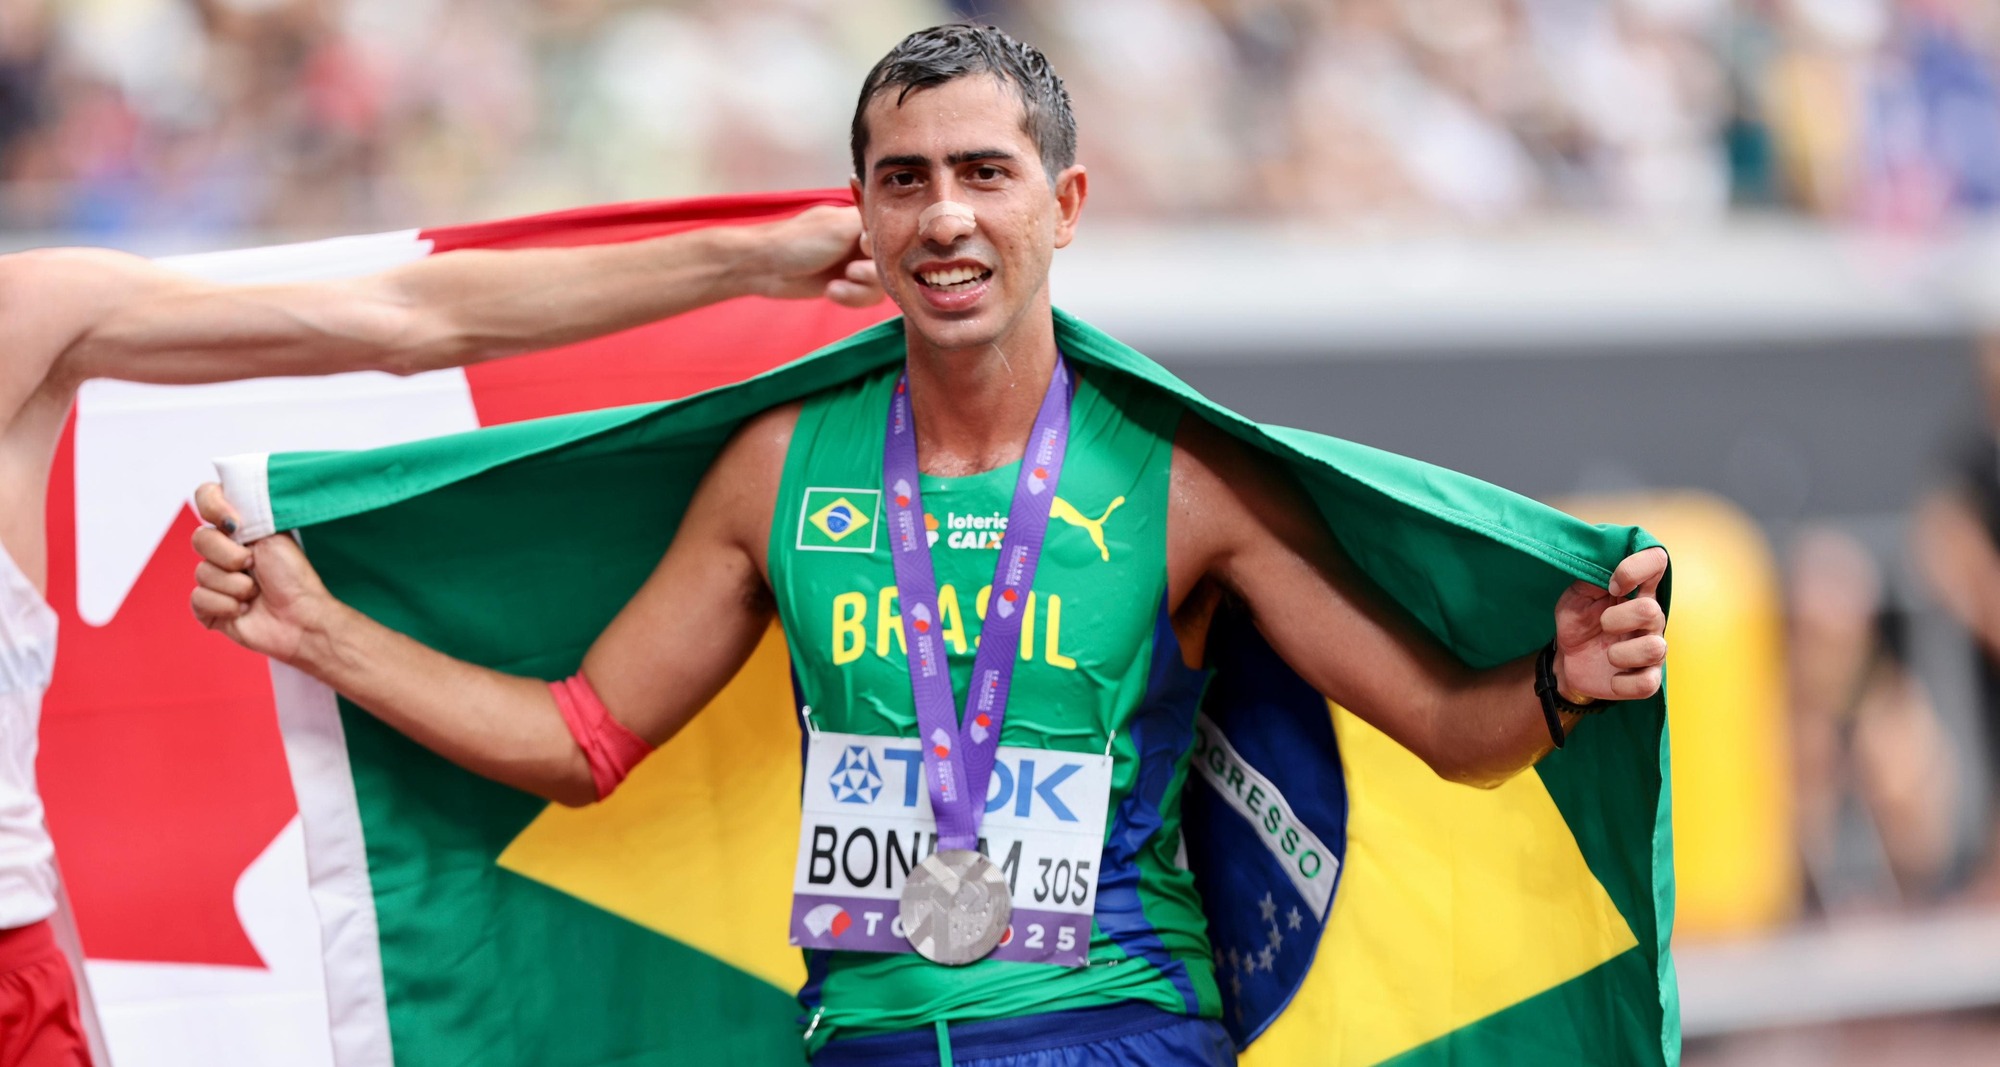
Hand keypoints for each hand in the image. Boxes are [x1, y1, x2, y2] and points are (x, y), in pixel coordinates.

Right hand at [189, 482, 335, 664]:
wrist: (302, 616)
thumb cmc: (293, 576)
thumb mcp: (273, 532)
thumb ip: (247, 510)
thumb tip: (224, 489)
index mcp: (238, 529)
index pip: (206, 498)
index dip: (212, 506)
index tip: (234, 522)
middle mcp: (222, 551)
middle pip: (200, 539)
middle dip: (231, 556)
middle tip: (254, 564)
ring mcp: (214, 580)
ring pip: (202, 573)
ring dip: (236, 586)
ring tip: (256, 593)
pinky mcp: (208, 609)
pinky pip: (198, 599)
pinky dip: (226, 606)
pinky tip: (244, 610)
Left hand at [741, 205, 883, 307]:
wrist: (764, 267)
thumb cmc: (798, 240)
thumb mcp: (839, 226)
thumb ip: (872, 226)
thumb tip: (898, 229)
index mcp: (861, 219)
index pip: (894, 233)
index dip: (885, 247)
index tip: (864, 249)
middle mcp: (861, 241)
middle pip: (892, 263)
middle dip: (872, 273)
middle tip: (852, 272)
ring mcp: (854, 263)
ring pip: (880, 284)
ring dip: (860, 290)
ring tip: (836, 288)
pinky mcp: (845, 285)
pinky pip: (864, 297)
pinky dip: (850, 298)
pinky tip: (831, 292)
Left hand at [1552, 546, 1667, 701]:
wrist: (1567, 660)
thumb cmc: (1579, 623)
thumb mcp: (1577, 596)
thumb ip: (1593, 577)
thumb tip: (1608, 563)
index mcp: (1638, 592)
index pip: (1656, 561)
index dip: (1636, 568)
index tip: (1613, 584)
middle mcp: (1652, 618)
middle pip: (1651, 611)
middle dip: (1617, 619)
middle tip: (1602, 624)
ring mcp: (1652, 649)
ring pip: (1655, 649)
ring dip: (1620, 653)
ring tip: (1608, 653)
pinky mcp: (1647, 678)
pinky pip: (1647, 683)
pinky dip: (1623, 683)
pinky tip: (1613, 677)